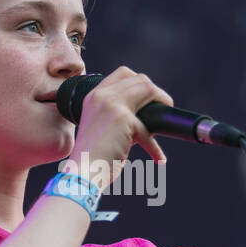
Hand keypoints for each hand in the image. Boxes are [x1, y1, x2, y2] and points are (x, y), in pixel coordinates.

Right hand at [66, 66, 173, 188]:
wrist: (82, 173)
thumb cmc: (92, 157)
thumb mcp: (100, 126)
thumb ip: (116, 115)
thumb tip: (145, 115)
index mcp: (93, 96)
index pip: (123, 73)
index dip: (141, 83)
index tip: (148, 98)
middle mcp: (101, 96)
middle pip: (140, 79)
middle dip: (156, 93)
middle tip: (162, 109)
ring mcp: (112, 105)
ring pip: (148, 90)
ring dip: (162, 103)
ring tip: (163, 123)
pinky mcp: (123, 119)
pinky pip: (149, 128)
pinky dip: (155, 148)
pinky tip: (159, 159)